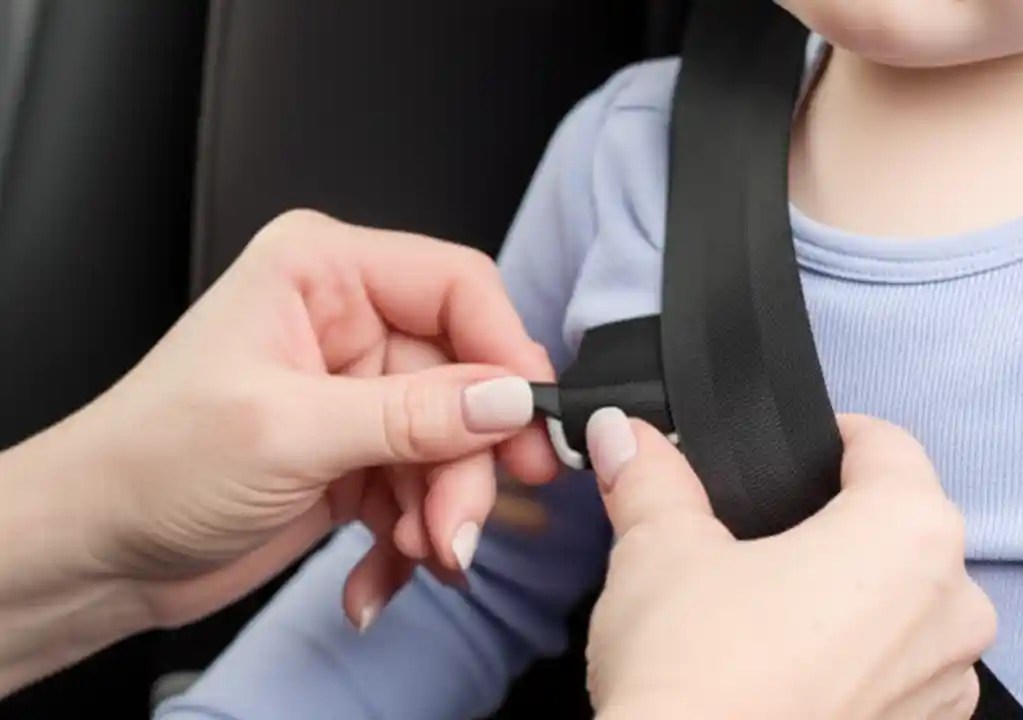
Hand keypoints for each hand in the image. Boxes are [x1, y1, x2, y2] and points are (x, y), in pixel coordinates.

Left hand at [54, 210, 557, 629]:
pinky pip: (424, 488)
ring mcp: (357, 392)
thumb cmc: (149, 463)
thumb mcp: (290, 431)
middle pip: (466, 379)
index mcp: (324, 273)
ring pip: (454, 444)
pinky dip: (413, 536)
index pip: (457, 286)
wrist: (93, 552)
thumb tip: (511, 399)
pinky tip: (380, 575)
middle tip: (465, 522)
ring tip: (419, 556)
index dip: (505, 350)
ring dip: (443, 511)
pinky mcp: (359, 452)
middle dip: (467, 463)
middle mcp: (348, 322)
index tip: (531, 420)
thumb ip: (413, 416)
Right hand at [583, 410, 994, 719]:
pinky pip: (901, 673)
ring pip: (908, 605)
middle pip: (902, 527)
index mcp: (909, 531)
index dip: (830, 437)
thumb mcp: (660, 549)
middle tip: (760, 537)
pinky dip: (858, 662)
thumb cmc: (694, 672)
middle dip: (837, 522)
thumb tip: (621, 435)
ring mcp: (946, 684)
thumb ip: (652, 477)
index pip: (887, 445)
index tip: (788, 452)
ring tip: (768, 614)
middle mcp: (954, 606)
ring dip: (854, 598)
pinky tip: (788, 674)